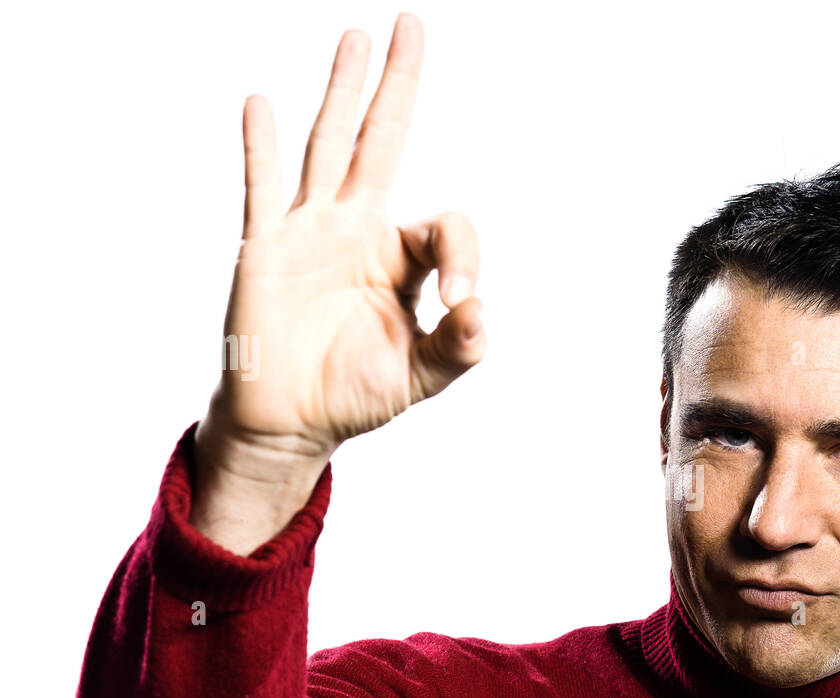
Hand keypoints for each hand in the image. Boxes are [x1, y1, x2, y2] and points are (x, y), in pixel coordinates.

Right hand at [202, 12, 483, 467]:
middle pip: (381, 143)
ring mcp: (309, 233)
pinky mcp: (267, 250)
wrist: (293, 420)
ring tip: (355, 39)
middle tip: (411, 26)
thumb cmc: (356, 394)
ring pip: (328, 148)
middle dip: (398, 87)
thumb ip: (459, 348)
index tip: (462, 302)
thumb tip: (482, 314)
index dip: (464, 254)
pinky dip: (262, 149)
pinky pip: (264, 190)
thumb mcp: (423, 376)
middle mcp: (358, 231)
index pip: (445, 224)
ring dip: (342, 94)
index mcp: (402, 258)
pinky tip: (262, 104)